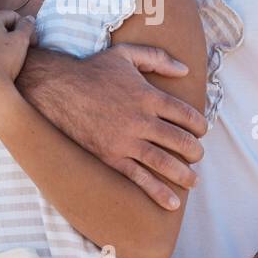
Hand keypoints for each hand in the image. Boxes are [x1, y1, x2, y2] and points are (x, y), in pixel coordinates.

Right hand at [38, 44, 208, 209]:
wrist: (56, 90)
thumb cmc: (92, 71)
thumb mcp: (125, 54)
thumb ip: (157, 57)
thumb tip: (184, 69)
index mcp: (147, 95)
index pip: (186, 114)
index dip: (199, 125)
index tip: (201, 131)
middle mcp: (140, 120)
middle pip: (179, 140)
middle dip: (195, 151)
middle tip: (197, 155)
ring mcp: (125, 141)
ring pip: (164, 162)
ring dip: (183, 174)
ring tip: (192, 181)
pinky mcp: (110, 157)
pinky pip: (138, 178)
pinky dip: (157, 191)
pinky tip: (172, 203)